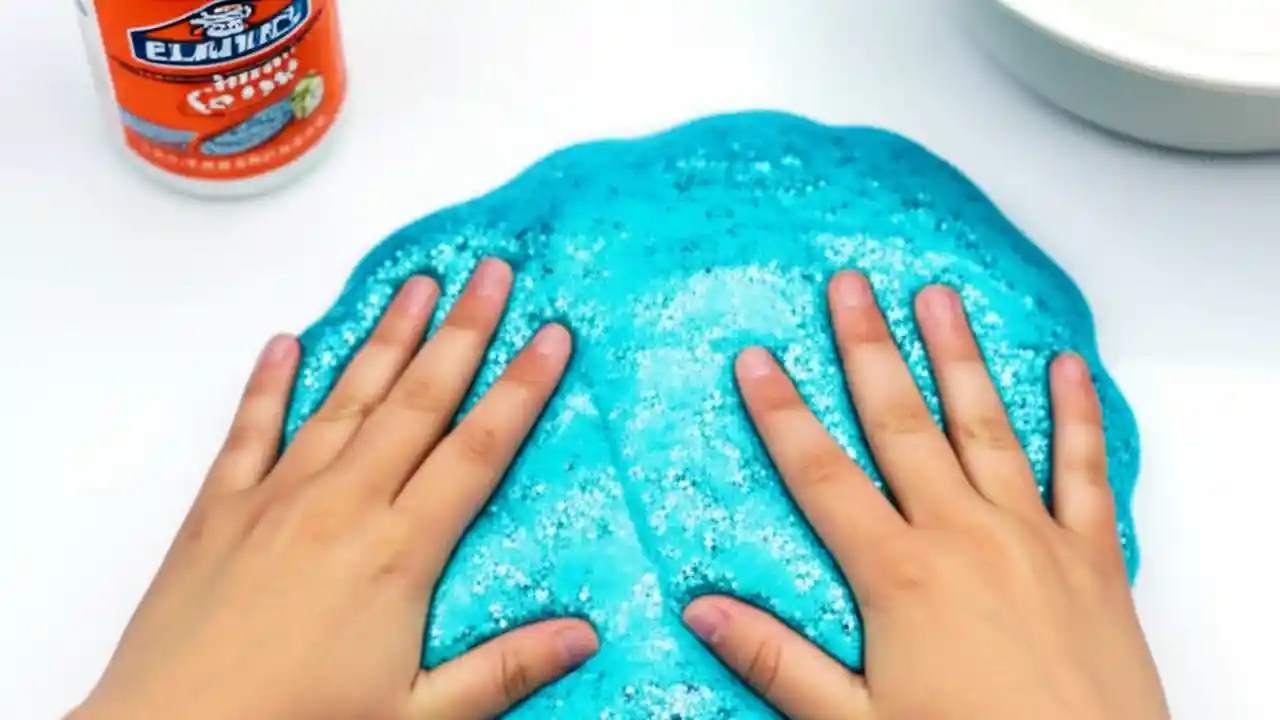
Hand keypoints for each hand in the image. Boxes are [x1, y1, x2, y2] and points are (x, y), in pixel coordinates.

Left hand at [72, 259, 598, 719]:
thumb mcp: (418, 717)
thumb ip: (504, 670)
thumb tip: (584, 636)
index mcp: (400, 549)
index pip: (478, 448)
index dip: (522, 387)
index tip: (552, 335)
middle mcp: (344, 502)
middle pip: (419, 399)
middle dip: (463, 330)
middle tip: (491, 273)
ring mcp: (277, 495)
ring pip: (345, 396)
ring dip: (386, 336)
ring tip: (416, 285)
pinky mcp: (219, 507)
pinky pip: (250, 427)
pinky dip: (268, 382)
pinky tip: (285, 343)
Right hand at [682, 272, 1168, 719]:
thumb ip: (779, 661)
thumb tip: (701, 611)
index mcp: (899, 573)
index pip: (821, 473)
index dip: (781, 412)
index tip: (756, 360)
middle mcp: (963, 535)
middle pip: (901, 423)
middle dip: (868, 348)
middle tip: (848, 287)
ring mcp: (1033, 536)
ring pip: (986, 425)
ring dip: (957, 356)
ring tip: (936, 297)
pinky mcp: (1092, 554)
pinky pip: (1084, 468)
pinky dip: (1076, 413)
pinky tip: (1064, 365)